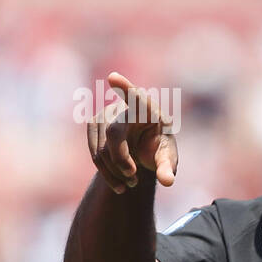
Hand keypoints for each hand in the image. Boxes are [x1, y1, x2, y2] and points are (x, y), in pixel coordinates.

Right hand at [87, 71, 177, 193]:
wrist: (142, 150)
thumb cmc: (159, 149)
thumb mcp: (167, 159)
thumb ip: (168, 167)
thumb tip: (168, 181)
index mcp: (149, 110)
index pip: (136, 97)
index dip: (124, 87)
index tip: (113, 77)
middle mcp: (125, 107)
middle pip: (114, 134)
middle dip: (122, 161)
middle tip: (134, 180)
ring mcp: (106, 114)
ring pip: (102, 148)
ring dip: (115, 171)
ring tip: (132, 184)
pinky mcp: (94, 125)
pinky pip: (94, 153)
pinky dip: (106, 172)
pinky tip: (119, 183)